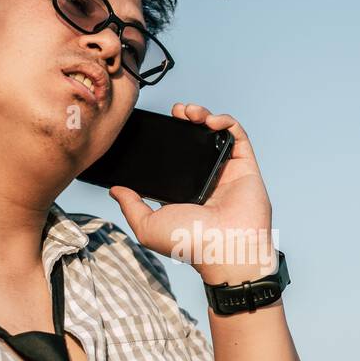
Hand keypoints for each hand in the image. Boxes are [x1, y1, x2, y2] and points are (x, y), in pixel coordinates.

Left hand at [108, 103, 275, 285]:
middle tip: (174, 114)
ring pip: (215, 134)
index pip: (174, 158)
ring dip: (202, 115)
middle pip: (194, 141)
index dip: (166, 140)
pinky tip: (210, 120)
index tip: (155, 128)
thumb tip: (115, 190)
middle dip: (183, 121)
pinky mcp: (245, 166)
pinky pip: (237, 136)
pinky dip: (225, 122)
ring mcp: (226, 171)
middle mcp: (206, 179)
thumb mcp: (147, 225)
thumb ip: (131, 206)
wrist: (223, 248)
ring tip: (189, 112)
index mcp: (184, 191)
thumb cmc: (189, 242)